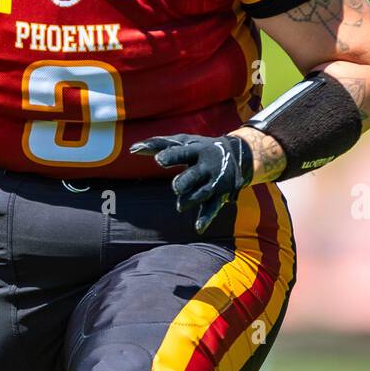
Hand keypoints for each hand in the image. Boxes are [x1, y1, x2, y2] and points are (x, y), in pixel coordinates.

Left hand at [129, 133, 253, 233]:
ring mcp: (215, 181)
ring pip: (202, 193)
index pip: (182, 152)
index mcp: (196, 150)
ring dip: (190, 200)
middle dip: (185, 182)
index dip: (171, 155)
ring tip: (179, 206)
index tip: (158, 159)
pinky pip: (213, 208)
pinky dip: (206, 218)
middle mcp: (207, 165)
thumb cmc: (199, 148)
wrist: (238, 154)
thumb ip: (157, 145)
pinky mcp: (221, 195)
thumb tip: (132, 149)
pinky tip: (198, 228)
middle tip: (176, 187)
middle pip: (194, 175)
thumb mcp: (183, 142)